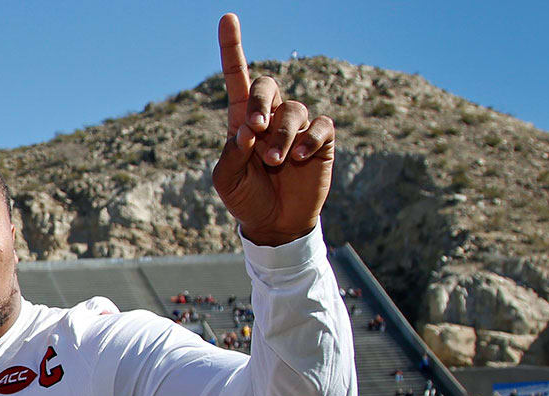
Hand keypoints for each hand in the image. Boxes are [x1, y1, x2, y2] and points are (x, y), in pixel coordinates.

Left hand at [213, 13, 334, 246]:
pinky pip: (320, 126)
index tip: (228, 18)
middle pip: (267, 85)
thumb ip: (232, 152)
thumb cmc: (246, 198)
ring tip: (275, 161)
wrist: (275, 223)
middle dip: (261, 103)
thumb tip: (249, 129)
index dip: (233, 48)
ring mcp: (297, 127)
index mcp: (242, 119)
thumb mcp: (227, 179)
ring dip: (282, 135)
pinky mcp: (321, 140)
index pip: (238, 76)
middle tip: (255, 130)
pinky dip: (309, 139)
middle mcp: (270, 115)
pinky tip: (300, 157)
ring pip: (294, 110)